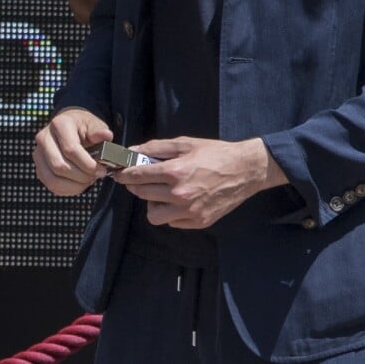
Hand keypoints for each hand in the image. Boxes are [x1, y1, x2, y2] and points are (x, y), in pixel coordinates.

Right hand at [33, 108, 113, 195]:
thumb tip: (106, 135)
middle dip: (81, 176)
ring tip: (87, 181)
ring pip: (52, 179)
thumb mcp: (94, 124)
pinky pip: (50, 185)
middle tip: (95, 176)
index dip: (87, 164)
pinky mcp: (39, 167)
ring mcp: (38, 154)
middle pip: (59, 165)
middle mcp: (44, 138)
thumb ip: (99, 130)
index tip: (102, 170)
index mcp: (59, 124)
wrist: (70, 128)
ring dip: (74, 185)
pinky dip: (67, 189)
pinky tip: (79, 184)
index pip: (70, 149)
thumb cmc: (83, 127)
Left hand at [112, 136, 285, 229]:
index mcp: (175, 172)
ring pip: (154, 215)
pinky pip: (172, 222)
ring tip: (160, 193)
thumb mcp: (185, 143)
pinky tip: (177, 200)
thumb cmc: (214, 153)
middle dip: (135, 185)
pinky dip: (170, 212)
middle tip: (139, 179)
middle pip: (141, 194)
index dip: (124, 174)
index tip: (118, 173)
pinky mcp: (199, 221)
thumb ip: (156, 147)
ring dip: (152, 203)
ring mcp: (190, 211)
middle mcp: (180, 194)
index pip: (138, 176)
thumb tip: (133, 151)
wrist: (245, 170)